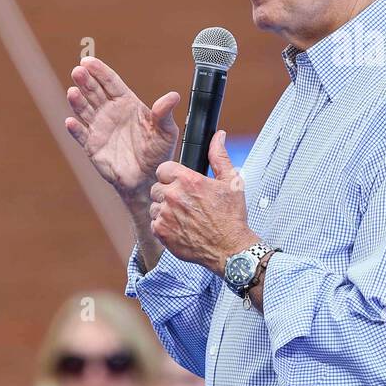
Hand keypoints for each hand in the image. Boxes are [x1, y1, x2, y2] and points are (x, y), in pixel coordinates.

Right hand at [65, 57, 180, 210]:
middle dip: (86, 81)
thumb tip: (173, 96)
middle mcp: (110, 113)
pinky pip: (81, 136)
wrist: (148, 179)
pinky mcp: (92, 146)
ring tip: (73, 92)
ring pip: (84, 110)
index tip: (89, 62)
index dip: (100, 72)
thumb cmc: (158, 153)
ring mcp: (99, 128)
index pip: (111, 83)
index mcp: (127, 104)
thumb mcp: (166, 131)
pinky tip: (71, 122)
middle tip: (78, 70)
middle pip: (94, 92)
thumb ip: (164, 113)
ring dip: (77, 101)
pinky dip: (75, 129)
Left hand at [149, 130, 258, 272]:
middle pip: (157, 187)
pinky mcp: (161, 232)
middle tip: (185, 202)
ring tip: (184, 216)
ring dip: (165, 209)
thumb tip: (218, 136)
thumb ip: (219, 156)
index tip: (180, 183)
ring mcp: (165, 215)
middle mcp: (173, 196)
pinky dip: (163, 225)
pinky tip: (180, 227)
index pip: (163, 169)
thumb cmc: (231, 217)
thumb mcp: (230, 182)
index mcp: (187, 180)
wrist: (229, 249)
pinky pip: (154, 222)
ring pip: (154, 205)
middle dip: (168, 192)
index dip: (171, 175)